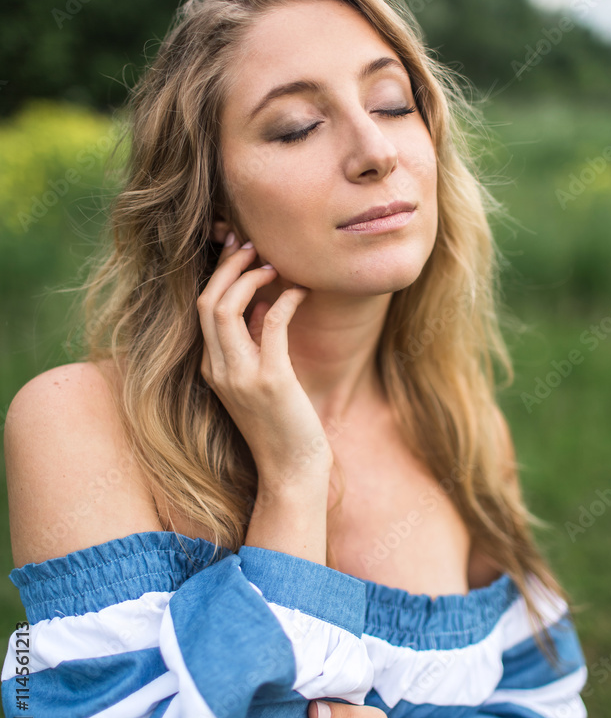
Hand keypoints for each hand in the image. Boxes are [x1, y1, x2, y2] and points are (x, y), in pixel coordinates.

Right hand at [197, 228, 333, 484]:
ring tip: (275, 265)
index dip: (219, 274)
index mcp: (211, 368)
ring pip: (226, 309)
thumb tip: (263, 302)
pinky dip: (286, 301)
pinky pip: (272, 325)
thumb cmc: (282, 425)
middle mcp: (218, 370)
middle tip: (254, 246)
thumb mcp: (261, 378)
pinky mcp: (271, 381)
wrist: (291, 471)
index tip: (239, 250)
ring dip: (251, 279)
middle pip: (208, 301)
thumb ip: (255, 341)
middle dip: (229, 267)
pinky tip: (301, 293)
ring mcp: (241, 376)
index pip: (202, 308)